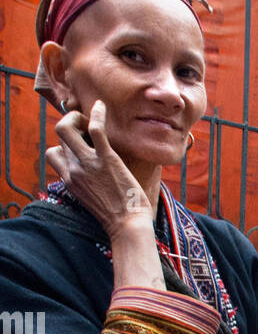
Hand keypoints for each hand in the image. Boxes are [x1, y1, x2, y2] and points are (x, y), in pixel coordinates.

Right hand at [46, 100, 153, 239]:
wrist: (128, 226)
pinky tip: (101, 107)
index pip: (52, 153)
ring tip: (91, 121)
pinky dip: (97, 114)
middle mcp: (74, 170)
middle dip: (71, 123)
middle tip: (87, 127)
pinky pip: (96, 129)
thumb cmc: (117, 217)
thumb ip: (86, 185)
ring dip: (77, 118)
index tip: (80, 144)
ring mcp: (89, 164)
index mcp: (70, 181)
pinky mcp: (107, 159)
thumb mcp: (92, 200)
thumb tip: (94, 176)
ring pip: (66, 128)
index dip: (63, 144)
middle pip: (59, 136)